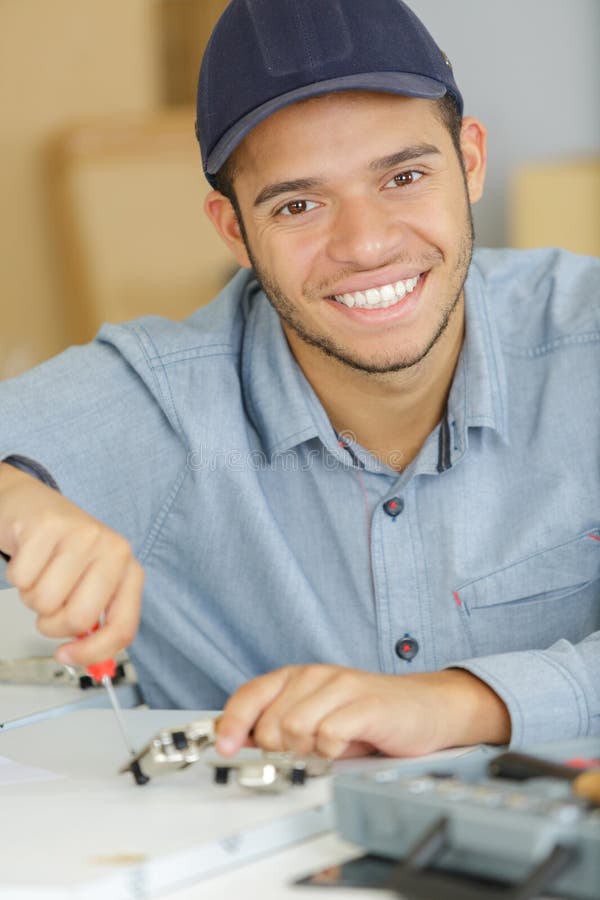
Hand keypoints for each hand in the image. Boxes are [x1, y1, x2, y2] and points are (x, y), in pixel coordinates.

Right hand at [0, 463, 142, 664]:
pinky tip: (29, 555)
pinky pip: (21, 578)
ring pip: (45, 601)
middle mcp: (113, 549)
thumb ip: (94, 621)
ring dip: (32, 596)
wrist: (31, 504)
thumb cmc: (62, 550)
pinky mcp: (49, 526)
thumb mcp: (89, 583)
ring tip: (41, 572)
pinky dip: (17, 575)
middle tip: (49, 604)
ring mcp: (82, 535)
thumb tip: (86, 659)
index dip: (93, 653)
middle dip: (52, 623)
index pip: (122, 627)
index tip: (67, 656)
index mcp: (129, 570)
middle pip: (78, 620)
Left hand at [215, 664, 510, 758]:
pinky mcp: (366, 705)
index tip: (223, 748)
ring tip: (330, 749)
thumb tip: (237, 738)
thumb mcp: (318, 717)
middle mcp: (316, 675)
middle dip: (282, 749)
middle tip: (307, 752)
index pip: (250, 695)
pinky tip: (347, 748)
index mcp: (299, 677)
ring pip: (295, 730)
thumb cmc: (370, 715)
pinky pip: (329, 736)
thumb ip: (280, 723)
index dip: (232, 724)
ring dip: (309, 752)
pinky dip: (333, 752)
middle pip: (271, 723)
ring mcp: (342, 686)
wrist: (428, 708)